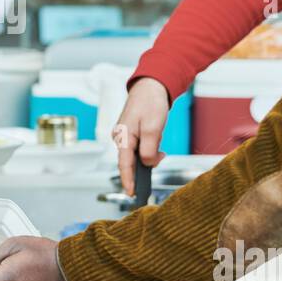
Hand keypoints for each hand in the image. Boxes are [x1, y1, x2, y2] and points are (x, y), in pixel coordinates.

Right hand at [114, 77, 170, 195]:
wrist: (151, 86)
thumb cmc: (150, 103)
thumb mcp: (153, 128)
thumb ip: (149, 149)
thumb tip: (147, 164)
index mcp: (122, 137)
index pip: (124, 165)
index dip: (128, 181)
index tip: (132, 194)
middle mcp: (121, 138)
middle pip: (130, 162)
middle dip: (144, 168)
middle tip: (157, 165)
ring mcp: (125, 135)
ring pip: (137, 155)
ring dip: (149, 156)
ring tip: (161, 150)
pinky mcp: (131, 133)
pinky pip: (139, 148)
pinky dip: (149, 150)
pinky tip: (157, 144)